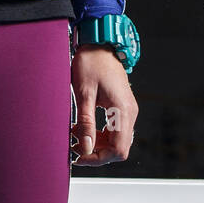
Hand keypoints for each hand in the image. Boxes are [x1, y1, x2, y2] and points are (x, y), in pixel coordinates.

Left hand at [70, 45, 137, 164]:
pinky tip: (81, 126)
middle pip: (119, 149)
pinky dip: (98, 134)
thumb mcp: (83, 92)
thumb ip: (85, 122)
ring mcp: (127, 110)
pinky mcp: (121, 108)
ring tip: (74, 134)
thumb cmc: (90, 63)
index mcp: (123, 111)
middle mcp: (130, 113)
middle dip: (96, 152)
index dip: (98, 158)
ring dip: (96, 143)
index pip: (118, 150)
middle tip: (73, 146)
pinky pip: (114, 130)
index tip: (78, 156)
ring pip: (116, 141)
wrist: (99, 44)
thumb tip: (85, 148)